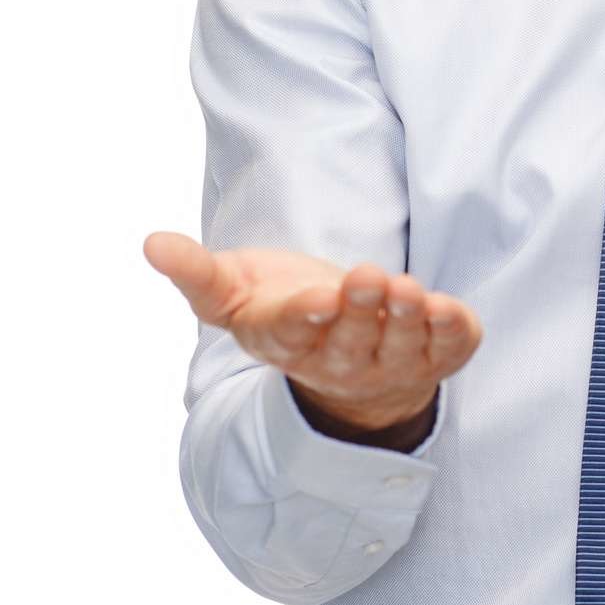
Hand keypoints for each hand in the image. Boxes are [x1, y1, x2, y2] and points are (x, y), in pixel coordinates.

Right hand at [143, 230, 482, 432]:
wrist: (347, 361)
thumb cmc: (286, 311)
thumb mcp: (235, 292)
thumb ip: (198, 272)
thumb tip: (152, 242)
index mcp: (289, 340)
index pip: (294, 334)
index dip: (307, 318)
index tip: (318, 300)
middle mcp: (340, 359)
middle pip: (352, 340)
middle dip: (362, 310)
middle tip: (369, 275)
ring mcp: (390, 363)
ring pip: (402, 346)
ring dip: (408, 320)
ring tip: (409, 289)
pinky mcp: (436, 356)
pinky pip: (448, 349)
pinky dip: (453, 333)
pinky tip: (450, 310)